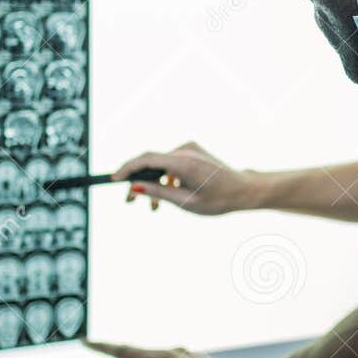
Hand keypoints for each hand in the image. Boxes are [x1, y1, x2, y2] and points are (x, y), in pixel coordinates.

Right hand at [114, 142, 261, 215]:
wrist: (244, 190)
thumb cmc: (218, 199)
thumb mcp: (185, 202)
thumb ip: (157, 193)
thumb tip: (133, 188)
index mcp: (184, 162)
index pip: (146, 159)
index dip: (127, 168)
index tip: (113, 179)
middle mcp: (185, 150)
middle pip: (151, 162)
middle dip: (138, 181)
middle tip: (128, 201)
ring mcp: (190, 149)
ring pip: (160, 165)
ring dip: (153, 183)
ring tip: (152, 208)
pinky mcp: (192, 152)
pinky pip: (171, 164)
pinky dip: (165, 178)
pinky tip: (166, 196)